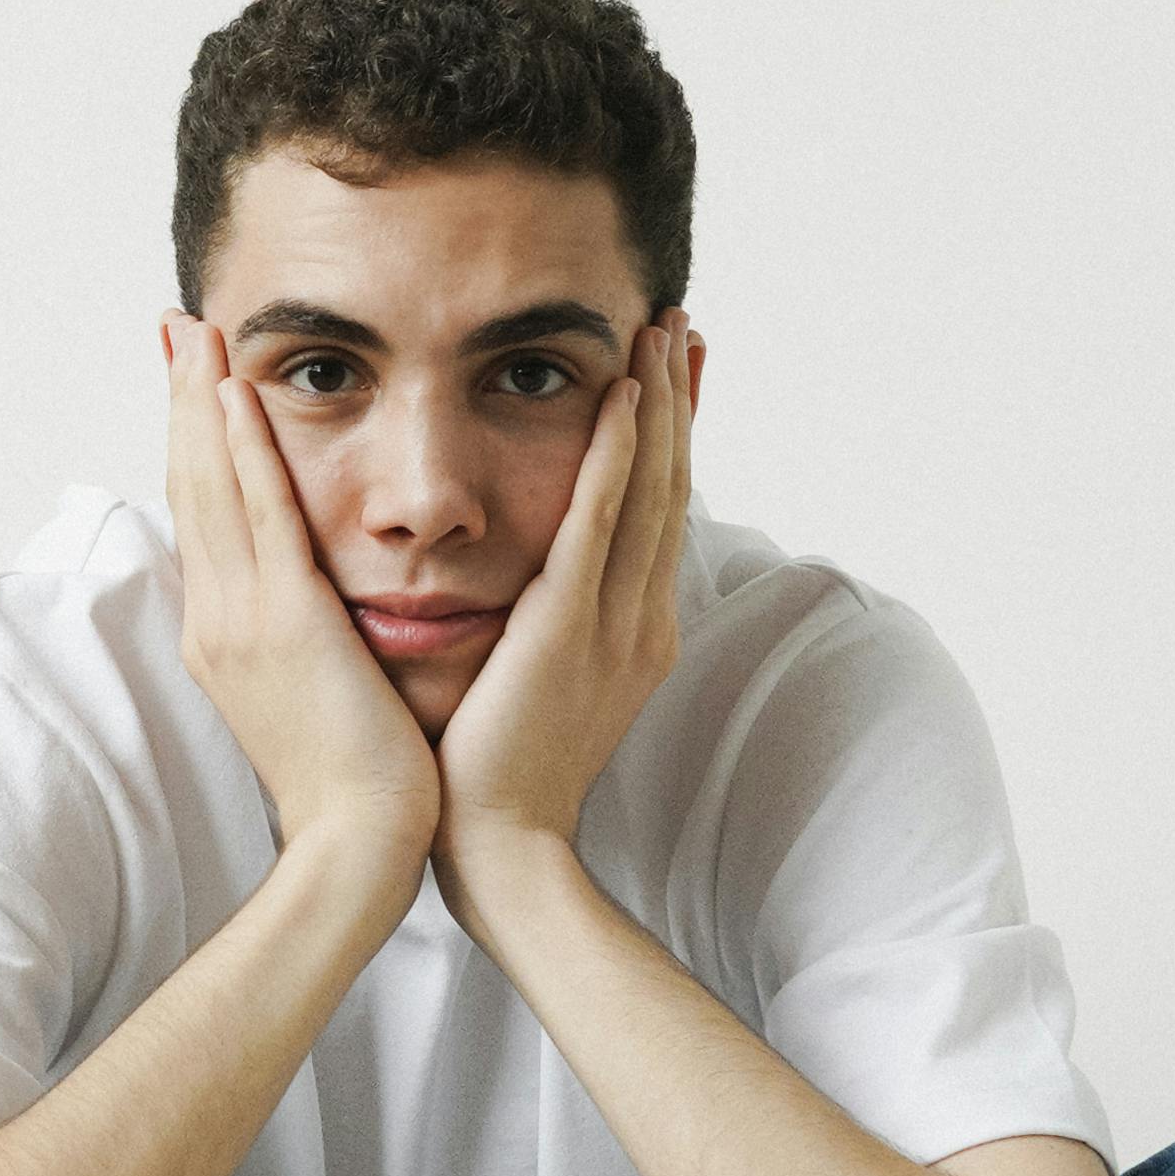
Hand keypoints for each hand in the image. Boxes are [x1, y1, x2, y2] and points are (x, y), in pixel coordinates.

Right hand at [157, 316, 440, 862]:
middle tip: (177, 327)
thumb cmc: (357, 780)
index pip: (203, 516)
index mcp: (224, 634)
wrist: (359, 845)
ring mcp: (241, 618)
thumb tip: (318, 601)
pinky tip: (237, 395)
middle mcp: (217, 617)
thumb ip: (308, 637)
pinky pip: (257, 515)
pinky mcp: (282, 622)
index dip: (193, 443)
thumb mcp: (314, 693)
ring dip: (203, 403)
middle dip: (182, 404)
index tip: (194, 381)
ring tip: (197, 333)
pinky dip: (241, 450)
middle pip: (190, 486)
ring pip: (211, 486)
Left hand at [432, 315, 695, 876]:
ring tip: (660, 330)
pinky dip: (617, 456)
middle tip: (679, 322)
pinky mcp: (571, 630)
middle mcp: (640, 619)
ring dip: (657, 404)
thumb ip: (544, 627)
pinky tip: (622, 397)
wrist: (500, 853)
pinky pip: (600, 524)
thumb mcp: (536, 686)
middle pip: (669, 486)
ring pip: (648, 490)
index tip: (670, 372)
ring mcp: (615, 624)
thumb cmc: (495, 778)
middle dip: (677, 401)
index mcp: (631, 632)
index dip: (668, 438)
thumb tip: (529, 587)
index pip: (656, 514)